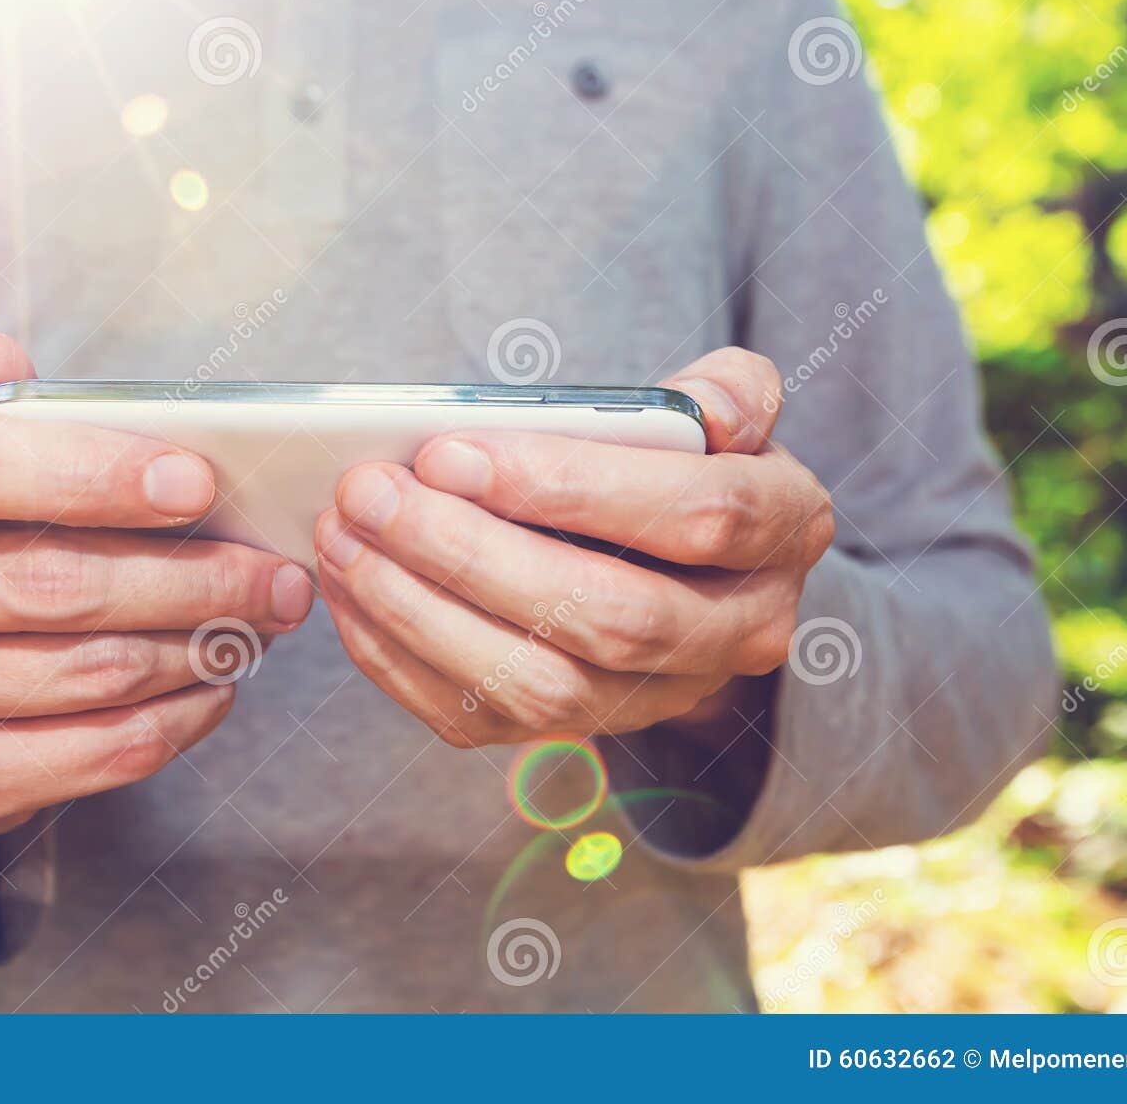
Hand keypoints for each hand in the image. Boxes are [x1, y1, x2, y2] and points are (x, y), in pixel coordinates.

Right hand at [0, 329, 314, 833]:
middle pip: (49, 585)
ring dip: (198, 650)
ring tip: (264, 624)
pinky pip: (92, 754)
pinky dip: (175, 722)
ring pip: (85, 674)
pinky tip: (216, 688)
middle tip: (280, 576)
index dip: (83, 475)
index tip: (198, 483)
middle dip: (191, 580)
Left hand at [313, 348, 833, 747]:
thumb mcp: (723, 412)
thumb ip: (727, 393)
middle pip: (606, 617)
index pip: (695, 518)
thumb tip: (713, 414)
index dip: (569, 487)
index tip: (450, 451)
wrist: (678, 567)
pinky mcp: (574, 732)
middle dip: (471, 555)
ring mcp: (655, 699)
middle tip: (369, 491)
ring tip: (342, 536)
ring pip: (537, 686)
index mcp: (783, 534)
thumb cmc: (682, 465)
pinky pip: (480, 717)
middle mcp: (735, 635)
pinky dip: (399, 656)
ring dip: (420, 611)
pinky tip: (350, 591)